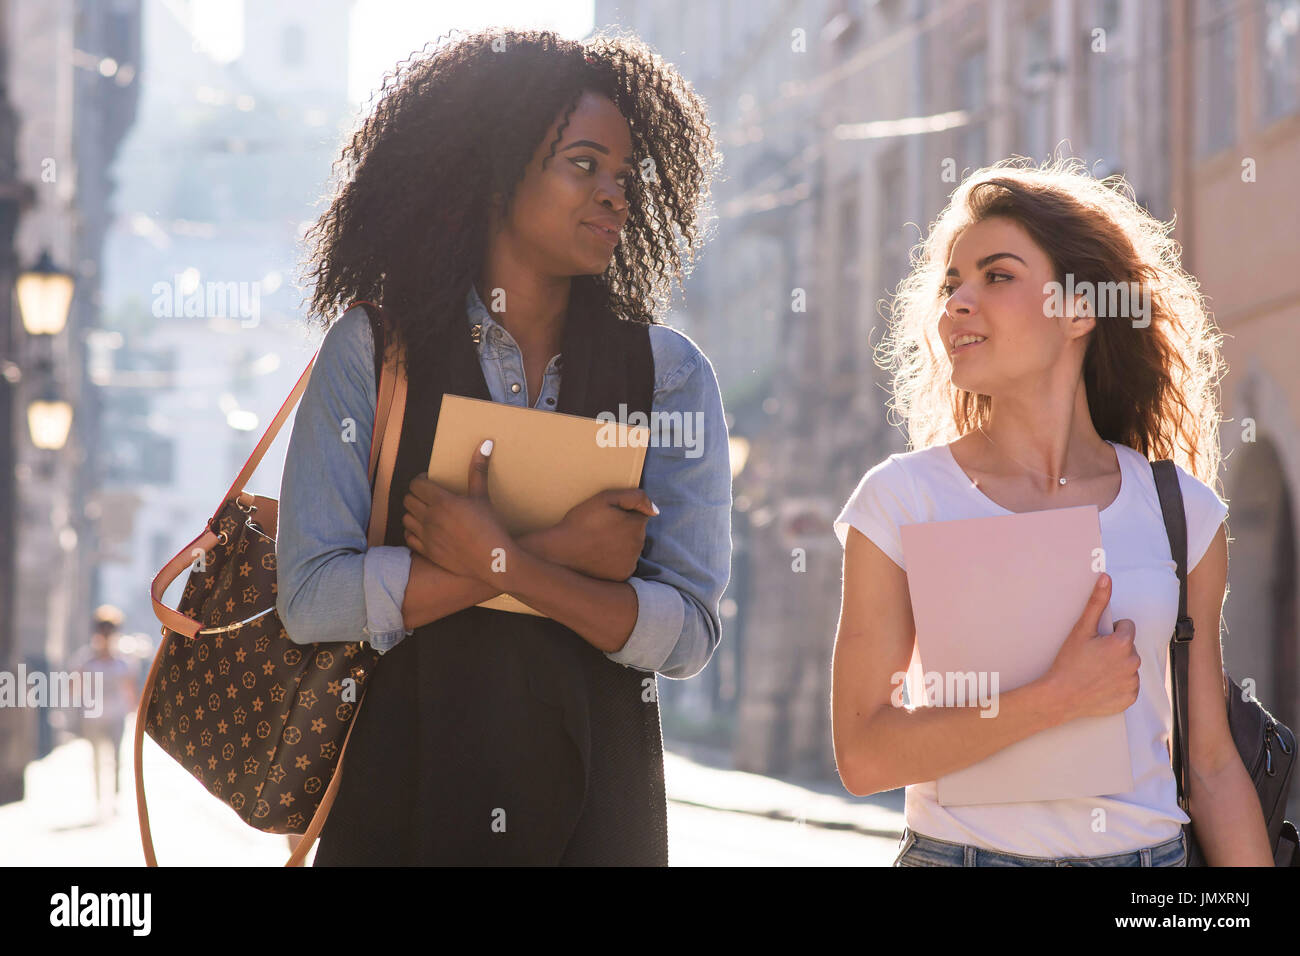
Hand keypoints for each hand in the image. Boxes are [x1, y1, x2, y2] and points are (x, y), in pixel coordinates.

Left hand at [402, 439, 513, 583]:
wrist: (494, 559)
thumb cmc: (491, 525)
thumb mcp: (482, 496)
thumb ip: (478, 469)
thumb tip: (486, 442)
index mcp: (442, 501)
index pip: (416, 484)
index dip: (420, 480)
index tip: (429, 481)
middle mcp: (430, 518)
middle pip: (408, 500)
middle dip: (415, 495)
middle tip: (427, 496)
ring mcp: (427, 536)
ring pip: (405, 518)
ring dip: (412, 513)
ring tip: (425, 513)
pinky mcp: (428, 552)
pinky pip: (409, 537)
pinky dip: (413, 532)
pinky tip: (424, 530)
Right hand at [549, 488, 657, 580]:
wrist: (560, 553)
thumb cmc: (580, 522)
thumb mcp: (605, 498)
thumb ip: (635, 498)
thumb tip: (655, 510)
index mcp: (636, 525)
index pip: (640, 516)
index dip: (624, 514)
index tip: (608, 517)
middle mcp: (638, 545)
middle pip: (637, 534)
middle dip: (624, 530)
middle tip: (601, 530)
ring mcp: (631, 562)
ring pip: (632, 549)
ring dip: (621, 546)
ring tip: (599, 543)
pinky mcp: (623, 576)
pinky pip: (624, 565)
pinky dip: (616, 561)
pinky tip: (600, 556)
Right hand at [1042, 573, 1140, 721]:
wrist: (1060, 696)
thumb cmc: (1068, 662)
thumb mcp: (1081, 629)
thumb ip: (1097, 602)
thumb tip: (1106, 578)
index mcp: (1123, 643)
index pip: (1127, 627)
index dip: (1110, 631)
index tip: (1096, 641)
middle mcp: (1133, 662)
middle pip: (1129, 646)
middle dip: (1115, 648)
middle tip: (1093, 657)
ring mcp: (1132, 682)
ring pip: (1129, 665)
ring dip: (1117, 665)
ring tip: (1095, 671)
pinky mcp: (1130, 698)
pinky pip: (1129, 685)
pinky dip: (1118, 684)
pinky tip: (1101, 684)